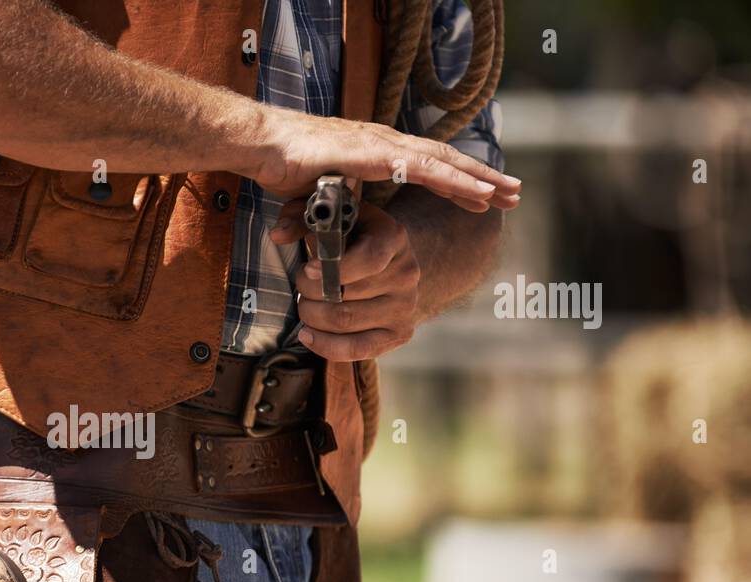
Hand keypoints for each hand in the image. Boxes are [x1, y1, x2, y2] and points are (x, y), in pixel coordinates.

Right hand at [242, 111, 519, 211]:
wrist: (262, 144)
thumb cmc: (281, 166)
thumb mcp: (311, 201)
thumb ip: (319, 220)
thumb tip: (304, 245)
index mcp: (376, 151)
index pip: (427, 163)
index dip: (457, 178)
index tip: (485, 195)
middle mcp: (386, 142)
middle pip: (444, 160)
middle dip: (480, 178)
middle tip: (514, 194)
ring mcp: (382, 144)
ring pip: (443, 162)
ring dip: (478, 179)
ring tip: (508, 194)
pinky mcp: (375, 153)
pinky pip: (423, 168)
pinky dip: (454, 180)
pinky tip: (477, 192)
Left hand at [271, 202, 423, 361]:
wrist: (391, 265)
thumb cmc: (354, 237)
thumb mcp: (334, 218)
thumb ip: (302, 219)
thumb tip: (278, 234)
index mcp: (393, 238)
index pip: (369, 259)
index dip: (334, 268)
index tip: (307, 270)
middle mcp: (405, 273)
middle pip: (347, 295)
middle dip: (310, 293)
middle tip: (300, 287)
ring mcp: (405, 306)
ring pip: (346, 322)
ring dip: (313, 317)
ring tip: (305, 306)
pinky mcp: (400, 333)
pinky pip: (358, 349)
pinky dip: (325, 346)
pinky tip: (307, 334)